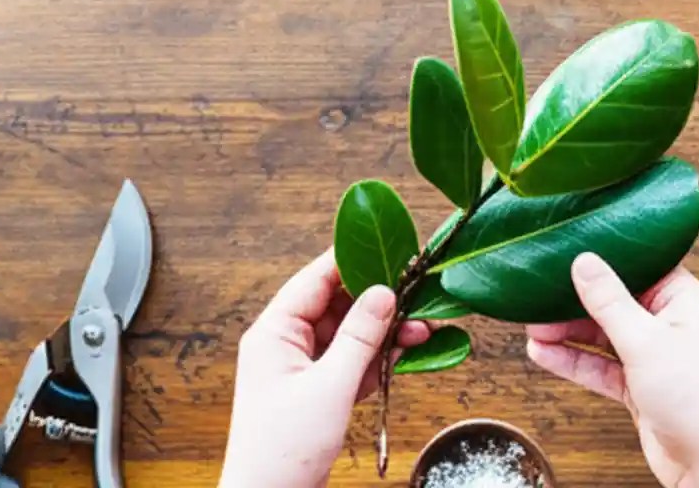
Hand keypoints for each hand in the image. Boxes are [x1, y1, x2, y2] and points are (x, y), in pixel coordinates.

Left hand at [219, 249, 430, 487]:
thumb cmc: (284, 449)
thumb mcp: (330, 386)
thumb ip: (361, 336)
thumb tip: (385, 292)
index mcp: (275, 331)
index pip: (317, 278)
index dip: (354, 260)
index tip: (392, 249)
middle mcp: (287, 343)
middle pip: (338, 304)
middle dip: (379, 300)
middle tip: (419, 291)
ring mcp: (303, 368)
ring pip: (350, 334)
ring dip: (385, 331)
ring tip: (423, 326)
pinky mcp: (319, 391)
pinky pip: (353, 361)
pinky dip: (379, 358)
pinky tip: (408, 351)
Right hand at [526, 253, 698, 487]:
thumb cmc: (697, 399)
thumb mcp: (645, 341)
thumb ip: (610, 301)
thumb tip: (585, 262)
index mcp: (682, 299)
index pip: (639, 265)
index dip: (604, 258)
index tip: (568, 252)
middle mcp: (668, 322)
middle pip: (614, 300)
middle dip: (575, 301)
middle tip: (538, 297)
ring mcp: (652, 354)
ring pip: (601, 335)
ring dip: (567, 332)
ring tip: (533, 328)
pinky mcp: (638, 384)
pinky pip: (599, 365)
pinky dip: (572, 361)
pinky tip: (544, 354)